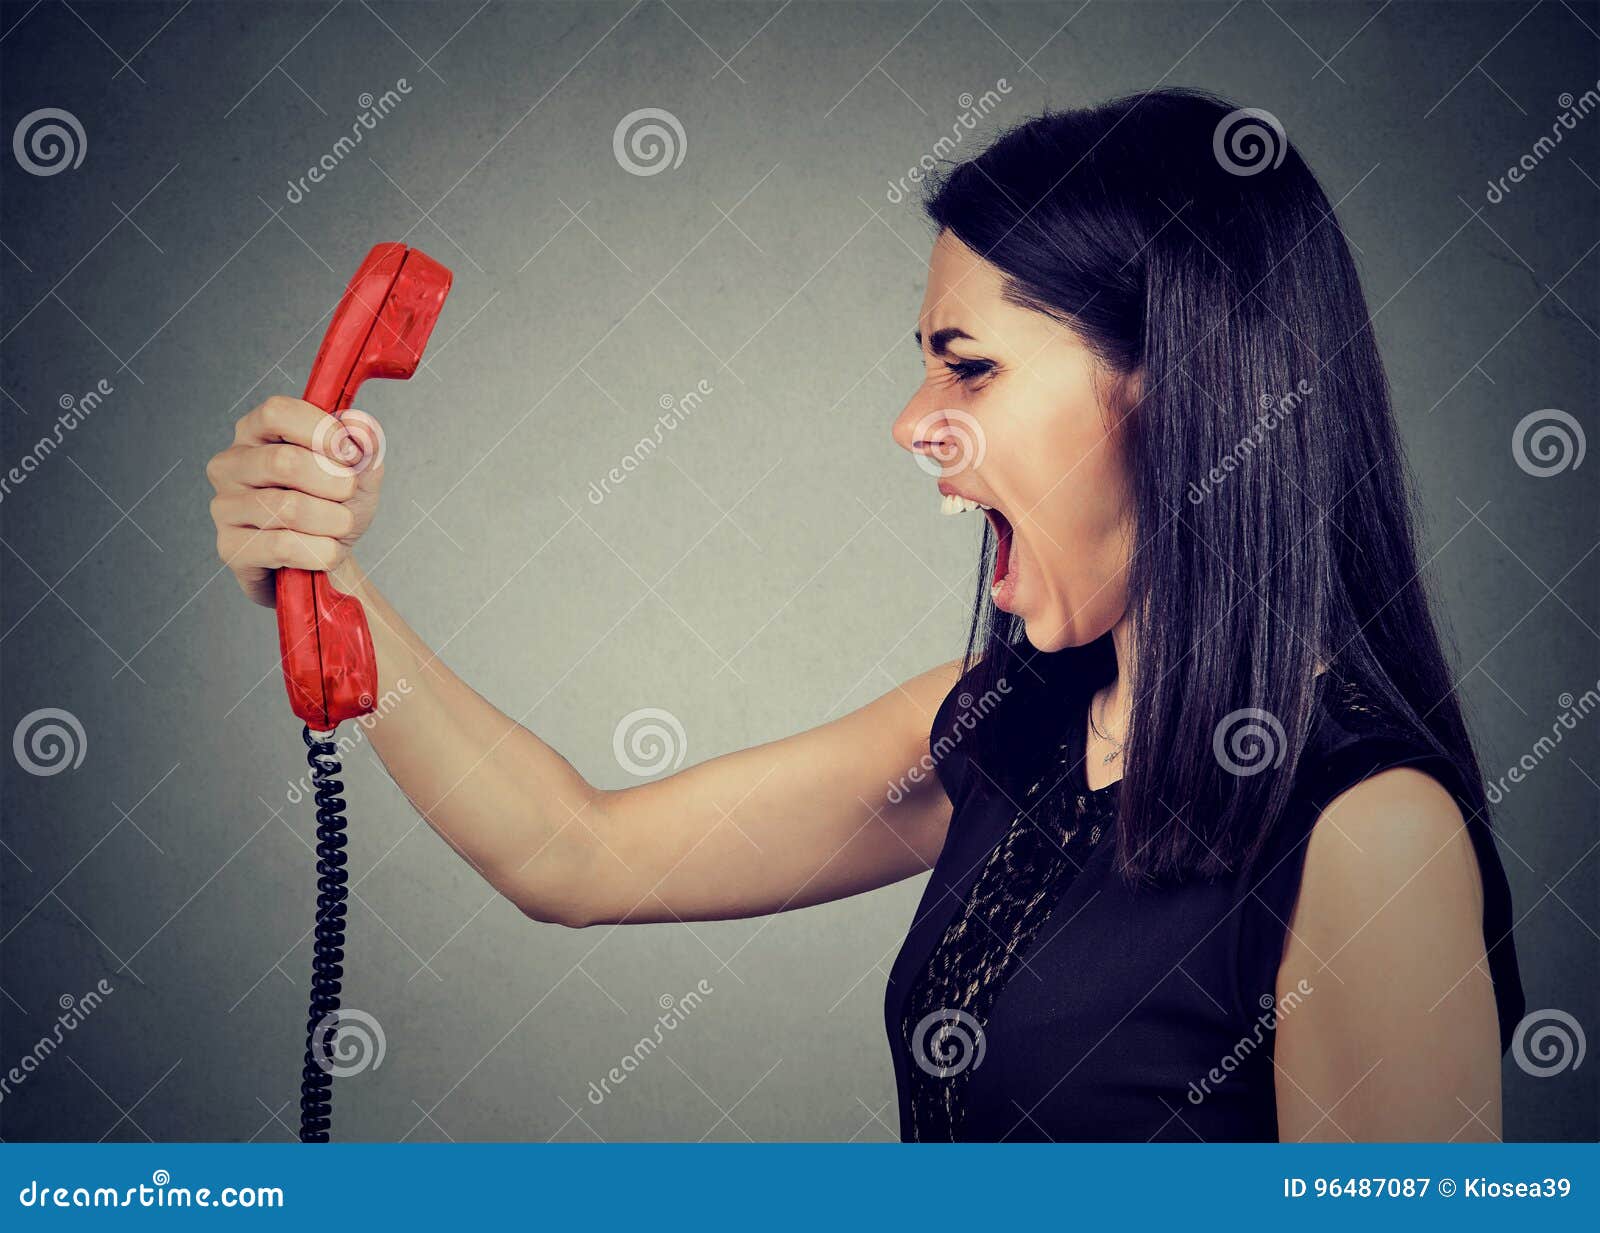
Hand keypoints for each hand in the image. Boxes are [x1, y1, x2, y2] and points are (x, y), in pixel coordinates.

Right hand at [206, 396, 384, 606]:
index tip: (351, 454)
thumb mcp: (359, 472)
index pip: (277, 412)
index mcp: (256, 433)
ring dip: (333, 521)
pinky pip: (284, 546)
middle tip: (348, 495)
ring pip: (288, 508)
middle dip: (335, 483)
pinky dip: (321, 551)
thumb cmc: (334, 506)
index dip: (322, 432)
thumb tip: (360, 423)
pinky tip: (325, 550)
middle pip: (284, 461)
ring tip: (340, 525)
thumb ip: (365, 443)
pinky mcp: (231, 547)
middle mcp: (231, 465)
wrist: (327, 559)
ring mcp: (225, 506)